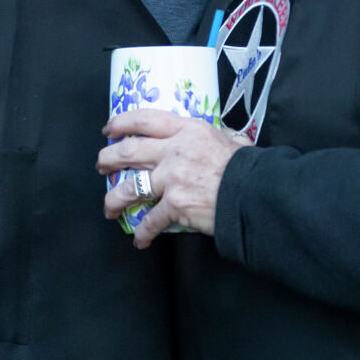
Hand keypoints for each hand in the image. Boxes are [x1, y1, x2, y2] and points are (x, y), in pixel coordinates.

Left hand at [98, 108, 251, 246]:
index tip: (108, 130)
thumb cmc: (248, 168)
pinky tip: (139, 240)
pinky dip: (143, 233)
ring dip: (114, 200)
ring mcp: (171, 178)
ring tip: (109, 208)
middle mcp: (174, 151)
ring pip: (129, 188)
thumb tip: (221, 136)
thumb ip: (217, 137)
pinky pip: (150, 220)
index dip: (120, 124)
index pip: (144, 119)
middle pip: (127, 152)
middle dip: (107, 160)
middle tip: (102, 167)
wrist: (257, 194)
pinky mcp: (175, 205)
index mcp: (186, 130)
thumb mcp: (230, 140)